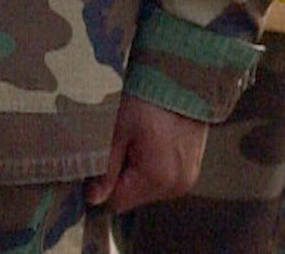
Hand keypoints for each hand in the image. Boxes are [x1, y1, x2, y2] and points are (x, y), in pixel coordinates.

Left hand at [90, 94, 209, 211]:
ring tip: (133, 140)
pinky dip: (150, 167)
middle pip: (134, 197)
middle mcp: (177, 186)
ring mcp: (187, 179)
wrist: (182, 82)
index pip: (118, 202)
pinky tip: (147, 142)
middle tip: (115, 144)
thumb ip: (106, 167)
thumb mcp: (117, 131)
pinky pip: (162, 179)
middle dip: (118, 177)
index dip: (100, 186)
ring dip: (134, 172)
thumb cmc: (146, 101)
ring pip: (147, 189)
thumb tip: (93, 199)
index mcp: (157, 178)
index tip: (93, 163)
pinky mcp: (192, 170)